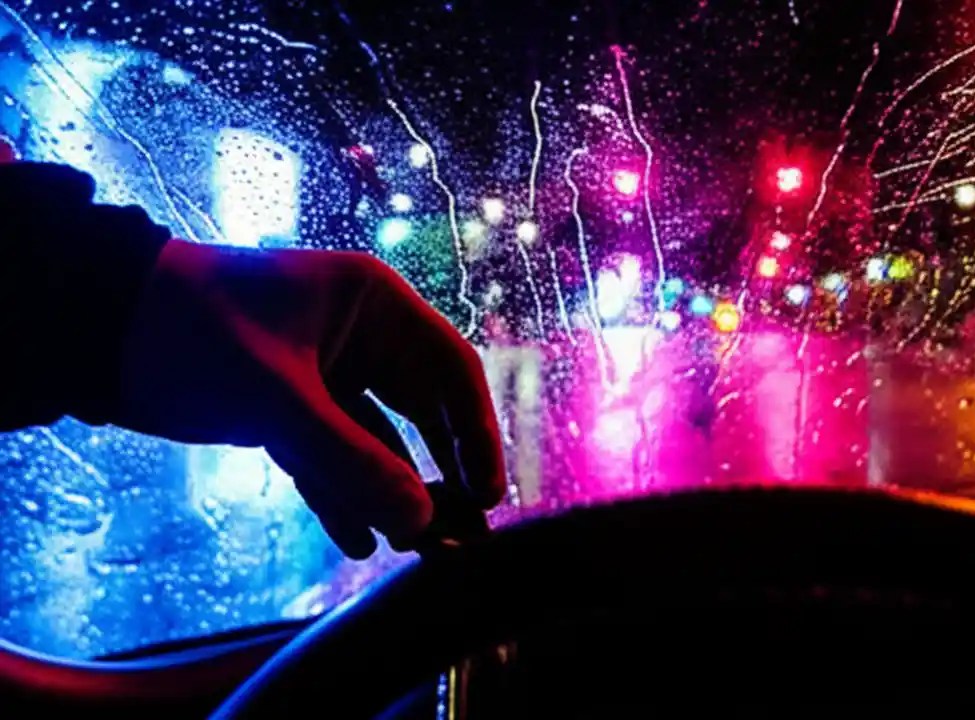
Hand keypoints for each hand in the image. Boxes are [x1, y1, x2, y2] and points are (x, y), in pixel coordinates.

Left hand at [117, 239, 505, 556]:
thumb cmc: (192, 331)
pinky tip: (358, 537)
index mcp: (373, 305)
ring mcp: (326, 373)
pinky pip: (333, 455)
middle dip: (438, 472)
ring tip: (408, 547)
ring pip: (377, 440)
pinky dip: (344, 493)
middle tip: (460, 532)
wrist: (97, 327)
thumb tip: (420, 519)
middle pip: (423, 411)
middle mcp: (360, 336)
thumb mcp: (276, 396)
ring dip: (390, 492)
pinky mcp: (290, 406)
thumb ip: (350, 459)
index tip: (487, 494)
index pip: (452, 371)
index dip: (476, 434)